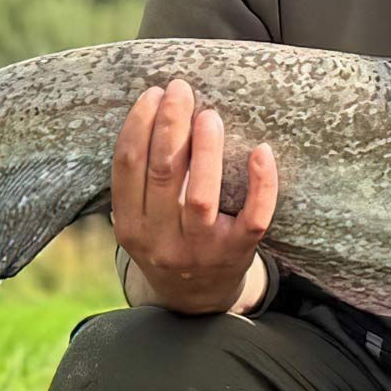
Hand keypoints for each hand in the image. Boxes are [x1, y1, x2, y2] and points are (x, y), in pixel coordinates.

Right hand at [112, 78, 278, 315]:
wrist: (196, 301)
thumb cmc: (168, 242)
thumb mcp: (140, 220)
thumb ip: (140, 181)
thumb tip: (155, 111)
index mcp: (131, 226)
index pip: (128, 166)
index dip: (139, 124)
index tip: (153, 94)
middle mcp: (162, 239)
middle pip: (163, 173)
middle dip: (170, 124)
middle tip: (181, 89)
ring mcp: (201, 249)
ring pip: (202, 194)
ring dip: (206, 148)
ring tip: (209, 115)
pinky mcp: (239, 252)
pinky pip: (255, 216)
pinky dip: (261, 182)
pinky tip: (261, 151)